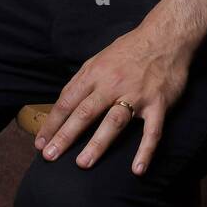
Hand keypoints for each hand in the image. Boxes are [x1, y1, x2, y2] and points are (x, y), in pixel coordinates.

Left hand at [33, 23, 195, 175]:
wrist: (165, 37)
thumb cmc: (130, 49)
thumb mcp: (99, 58)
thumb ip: (83, 80)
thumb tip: (63, 102)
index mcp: (95, 73)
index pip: (68, 101)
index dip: (52, 123)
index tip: (40, 143)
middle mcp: (113, 84)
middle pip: (85, 113)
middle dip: (65, 136)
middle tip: (50, 156)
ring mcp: (136, 95)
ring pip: (114, 122)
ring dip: (98, 144)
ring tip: (82, 163)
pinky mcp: (158, 104)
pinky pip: (152, 131)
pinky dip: (145, 151)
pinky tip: (137, 170)